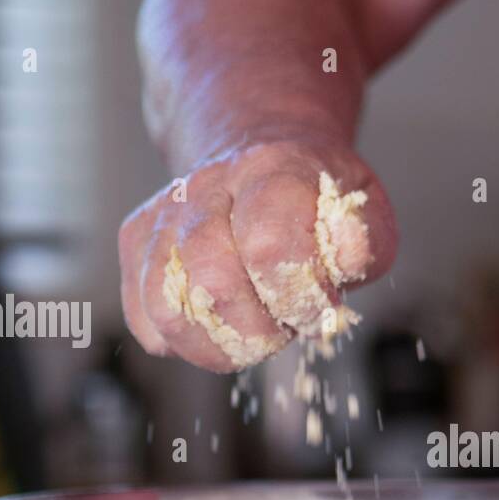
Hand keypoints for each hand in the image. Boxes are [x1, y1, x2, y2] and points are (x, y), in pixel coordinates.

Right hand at [118, 135, 396, 371]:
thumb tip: (346, 257)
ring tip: (254, 329)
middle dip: (258, 329)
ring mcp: (162, 214)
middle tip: (285, 324)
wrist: (259, 157)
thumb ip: (361, 242)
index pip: (267, 243)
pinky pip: (144, 318)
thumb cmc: (317, 203)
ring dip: (221, 342)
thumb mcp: (363, 212)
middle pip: (210, 279)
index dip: (295, 295)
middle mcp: (205, 186)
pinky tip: (220, 323)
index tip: (317, 306)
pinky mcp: (135, 242)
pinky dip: (186, 341)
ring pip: (167, 307)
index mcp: (271, 171)